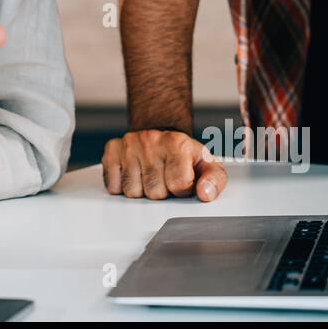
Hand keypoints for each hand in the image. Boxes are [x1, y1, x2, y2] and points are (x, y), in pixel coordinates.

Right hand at [102, 129, 226, 200]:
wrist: (162, 134)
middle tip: (165, 178)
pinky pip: (113, 184)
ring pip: (132, 191)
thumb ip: (215, 180)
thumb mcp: (207, 164)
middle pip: (154, 192)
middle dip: (161, 191)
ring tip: (150, 176)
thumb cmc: (184, 154)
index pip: (178, 184)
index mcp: (177, 144)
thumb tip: (205, 194)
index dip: (182, 189)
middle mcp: (151, 141)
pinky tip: (134, 173)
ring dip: (142, 189)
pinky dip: (121, 185)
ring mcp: (130, 145)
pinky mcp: (112, 150)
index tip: (183, 180)